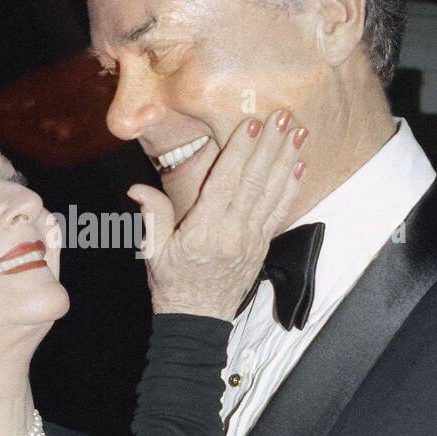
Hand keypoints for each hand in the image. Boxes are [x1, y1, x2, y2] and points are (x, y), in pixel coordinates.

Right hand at [129, 110, 307, 322]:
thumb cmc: (172, 283)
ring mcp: (252, 238)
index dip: (241, 152)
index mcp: (205, 229)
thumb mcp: (154, 251)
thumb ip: (152, 215)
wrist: (198, 320)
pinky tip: (299, 165)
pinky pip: (280, 211)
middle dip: (271, 145)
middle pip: (255, 181)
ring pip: (273, 192)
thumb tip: (137, 188)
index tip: (252, 124)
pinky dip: (291, 187)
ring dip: (287, 159)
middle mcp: (234, 231)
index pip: (226, 182)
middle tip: (285, 115)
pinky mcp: (262, 244)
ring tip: (299, 131)